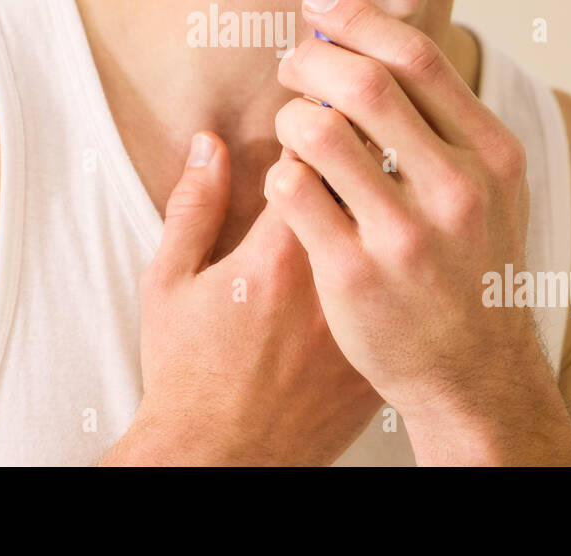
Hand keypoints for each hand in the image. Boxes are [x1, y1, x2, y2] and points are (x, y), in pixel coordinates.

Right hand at [103, 131, 382, 465]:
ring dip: (386, 201)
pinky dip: (395, 260)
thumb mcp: (169, 283)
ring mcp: (362, 321)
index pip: (320, 153)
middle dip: (364, 148)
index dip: (321, 119)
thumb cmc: (187, 373)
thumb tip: (209, 143)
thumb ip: (193, 205)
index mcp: (278, 254)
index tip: (314, 109)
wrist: (221, 462)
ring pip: (396, 236)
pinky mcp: (379, 353)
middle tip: (352, 133)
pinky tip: (380, 253)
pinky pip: (401, 289)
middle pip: (372, 187)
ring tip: (369, 186)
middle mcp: (332, 282)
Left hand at [265, 0, 570, 464]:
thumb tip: (390, 45)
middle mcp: (458, 189)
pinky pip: (292, 191)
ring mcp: (406, 235)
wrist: (474, 374)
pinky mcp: (355, 274)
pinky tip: (289, 182)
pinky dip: (280, 172)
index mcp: (493, 156)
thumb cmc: (472, 271)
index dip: (359, 17)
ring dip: (290, 115)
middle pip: (364, 82)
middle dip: (312, 57)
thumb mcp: (492, 190)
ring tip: (290, 127)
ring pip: (319, 131)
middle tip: (292, 62)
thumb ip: (450, 124)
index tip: (322, 3)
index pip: (418, 56)